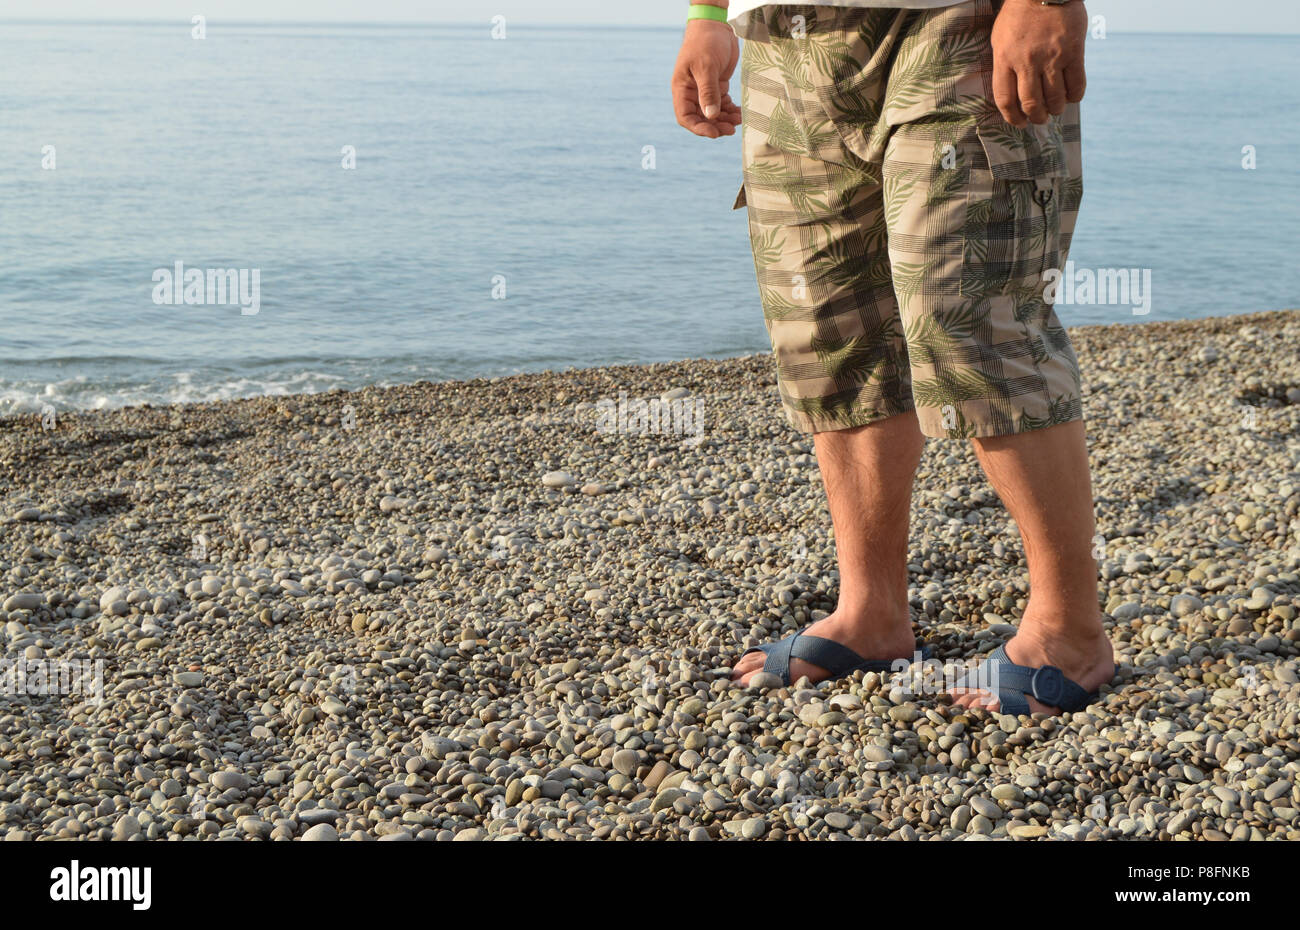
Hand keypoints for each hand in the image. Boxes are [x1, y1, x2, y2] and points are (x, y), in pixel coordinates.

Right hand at [671, 20, 741, 137]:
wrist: (716, 25)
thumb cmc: (705, 42)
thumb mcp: (706, 67)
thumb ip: (708, 92)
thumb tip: (711, 116)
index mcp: (682, 89)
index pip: (685, 117)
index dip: (698, 128)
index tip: (714, 133)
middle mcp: (691, 93)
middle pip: (701, 118)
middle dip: (715, 126)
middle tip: (731, 129)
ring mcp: (704, 90)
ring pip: (713, 113)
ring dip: (725, 120)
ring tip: (739, 120)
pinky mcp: (717, 86)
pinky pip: (723, 104)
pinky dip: (731, 110)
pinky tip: (740, 112)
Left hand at [991, 0, 1087, 126]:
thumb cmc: (1019, 13)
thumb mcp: (1000, 37)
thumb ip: (1003, 63)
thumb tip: (1010, 92)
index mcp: (1005, 59)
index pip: (1005, 100)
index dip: (1012, 117)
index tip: (1019, 122)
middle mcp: (1027, 62)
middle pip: (1031, 103)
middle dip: (1037, 117)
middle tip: (1040, 118)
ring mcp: (1051, 57)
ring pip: (1055, 98)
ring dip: (1056, 109)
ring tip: (1056, 108)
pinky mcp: (1073, 51)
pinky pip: (1077, 83)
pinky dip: (1075, 96)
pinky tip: (1072, 97)